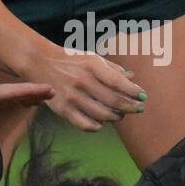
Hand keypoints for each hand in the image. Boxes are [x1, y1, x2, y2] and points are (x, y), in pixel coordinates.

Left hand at [0, 80, 53, 130]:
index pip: (10, 91)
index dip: (27, 91)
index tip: (43, 89)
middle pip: (18, 90)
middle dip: (35, 89)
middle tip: (55, 90)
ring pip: (18, 93)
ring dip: (33, 93)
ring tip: (52, 94)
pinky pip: (14, 99)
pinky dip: (26, 99)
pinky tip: (36, 101)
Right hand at [20, 45, 144, 131]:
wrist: (41, 62)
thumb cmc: (72, 60)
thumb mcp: (92, 58)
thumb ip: (113, 69)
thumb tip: (133, 78)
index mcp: (91, 65)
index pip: (118, 81)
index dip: (133, 91)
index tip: (143, 96)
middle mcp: (82, 81)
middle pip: (113, 100)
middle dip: (130, 107)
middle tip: (138, 108)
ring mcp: (72, 97)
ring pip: (102, 115)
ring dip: (116, 117)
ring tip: (120, 115)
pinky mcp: (63, 109)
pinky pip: (84, 124)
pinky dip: (97, 127)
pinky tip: (101, 123)